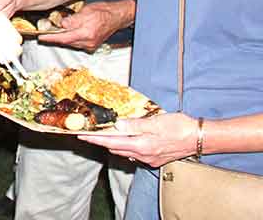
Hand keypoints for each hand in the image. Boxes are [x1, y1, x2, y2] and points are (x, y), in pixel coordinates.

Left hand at [36, 0, 130, 51]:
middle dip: (55, 38)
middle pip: (66, 42)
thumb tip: (61, 24)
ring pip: (71, 43)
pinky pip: (77, 43)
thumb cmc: (104, 11)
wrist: (118, 16)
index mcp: (87, 34)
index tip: (41, 37)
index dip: (51, 38)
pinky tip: (66, 33)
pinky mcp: (92, 45)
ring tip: (53, 32)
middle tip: (44, 33)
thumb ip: (73, 20)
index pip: (64, 38)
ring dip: (62, 38)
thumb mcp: (86, 11)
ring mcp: (91, 45)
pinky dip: (70, 38)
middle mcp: (88, 42)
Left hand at [79, 112, 200, 167]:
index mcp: (141, 145)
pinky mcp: (156, 159)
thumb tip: (117, 125)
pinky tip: (125, 141)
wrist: (199, 138)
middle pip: (116, 149)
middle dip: (101, 142)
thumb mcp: (156, 122)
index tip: (81, 135)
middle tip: (88, 134)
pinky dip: (126, 148)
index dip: (95, 138)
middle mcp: (143, 155)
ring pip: (125, 153)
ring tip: (102, 136)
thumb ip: (135, 124)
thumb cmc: (179, 127)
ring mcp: (150, 159)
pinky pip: (135, 155)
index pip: (111, 142)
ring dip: (113, 145)